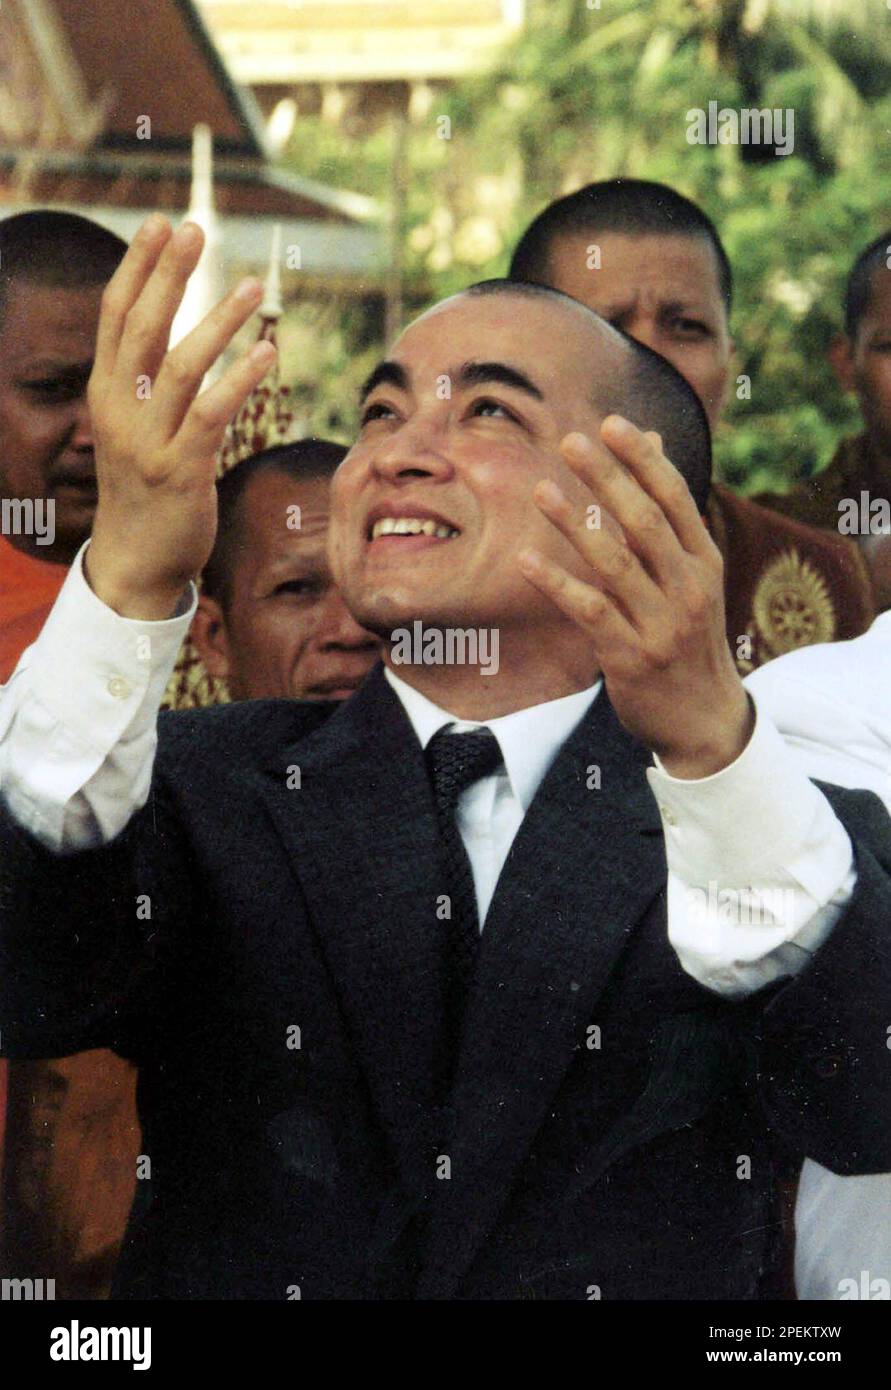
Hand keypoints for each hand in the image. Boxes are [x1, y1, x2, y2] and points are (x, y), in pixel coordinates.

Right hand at [85, 214, 275, 618]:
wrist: (134, 560)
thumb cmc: (142, 488)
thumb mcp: (128, 427)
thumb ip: (141, 382)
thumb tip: (164, 334)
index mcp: (105, 392)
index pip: (115, 316)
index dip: (137, 266)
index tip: (160, 224)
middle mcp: (119, 410)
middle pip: (141, 327)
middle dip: (168, 274)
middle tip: (196, 228)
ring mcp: (147, 441)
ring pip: (180, 366)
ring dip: (219, 322)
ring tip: (254, 287)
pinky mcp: (180, 471)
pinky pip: (211, 415)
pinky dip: (240, 380)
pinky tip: (267, 353)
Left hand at [518, 417, 753, 778]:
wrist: (705, 719)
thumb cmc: (688, 638)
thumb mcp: (691, 579)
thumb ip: (665, 520)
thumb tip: (651, 444)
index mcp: (704, 562)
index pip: (675, 498)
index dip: (643, 459)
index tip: (612, 423)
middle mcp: (688, 587)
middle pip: (644, 521)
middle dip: (608, 478)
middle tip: (571, 441)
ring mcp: (661, 624)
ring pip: (614, 563)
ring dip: (575, 523)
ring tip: (540, 490)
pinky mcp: (631, 656)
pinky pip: (590, 611)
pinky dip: (557, 584)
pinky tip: (525, 559)